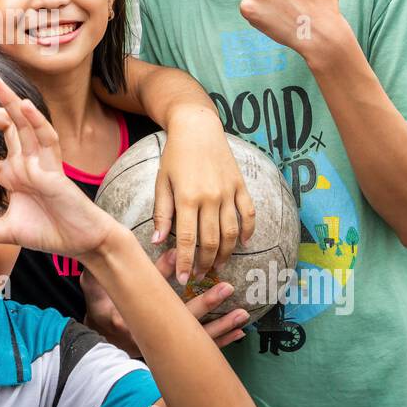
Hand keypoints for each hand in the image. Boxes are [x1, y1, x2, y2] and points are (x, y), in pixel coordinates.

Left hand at [0, 74, 118, 261]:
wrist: (83, 242)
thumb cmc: (50, 231)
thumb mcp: (6, 232)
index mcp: (11, 174)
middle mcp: (25, 161)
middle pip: (4, 125)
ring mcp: (40, 160)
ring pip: (24, 121)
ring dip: (8, 99)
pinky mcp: (55, 167)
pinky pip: (47, 138)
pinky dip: (36, 120)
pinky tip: (24, 104)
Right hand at [80, 250, 248, 355]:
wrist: (100, 338)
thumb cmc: (99, 308)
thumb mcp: (93, 290)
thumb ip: (100, 276)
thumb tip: (105, 255)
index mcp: (127, 319)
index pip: (148, 293)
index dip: (161, 272)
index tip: (177, 254)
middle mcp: (148, 336)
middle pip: (179, 320)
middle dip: (204, 303)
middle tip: (225, 287)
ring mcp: (161, 347)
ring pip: (195, 338)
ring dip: (220, 326)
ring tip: (242, 315)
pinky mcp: (173, 353)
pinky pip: (200, 350)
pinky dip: (221, 340)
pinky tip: (239, 332)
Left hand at [156, 116, 255, 284]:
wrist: (197, 126)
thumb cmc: (174, 155)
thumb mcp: (161, 182)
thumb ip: (162, 213)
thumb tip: (158, 242)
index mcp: (187, 198)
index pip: (186, 239)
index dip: (185, 263)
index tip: (183, 280)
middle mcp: (210, 197)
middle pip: (211, 241)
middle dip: (205, 263)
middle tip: (200, 276)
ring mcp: (228, 191)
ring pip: (231, 232)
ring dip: (225, 253)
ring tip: (218, 266)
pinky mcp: (241, 185)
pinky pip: (249, 213)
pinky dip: (248, 231)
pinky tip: (243, 243)